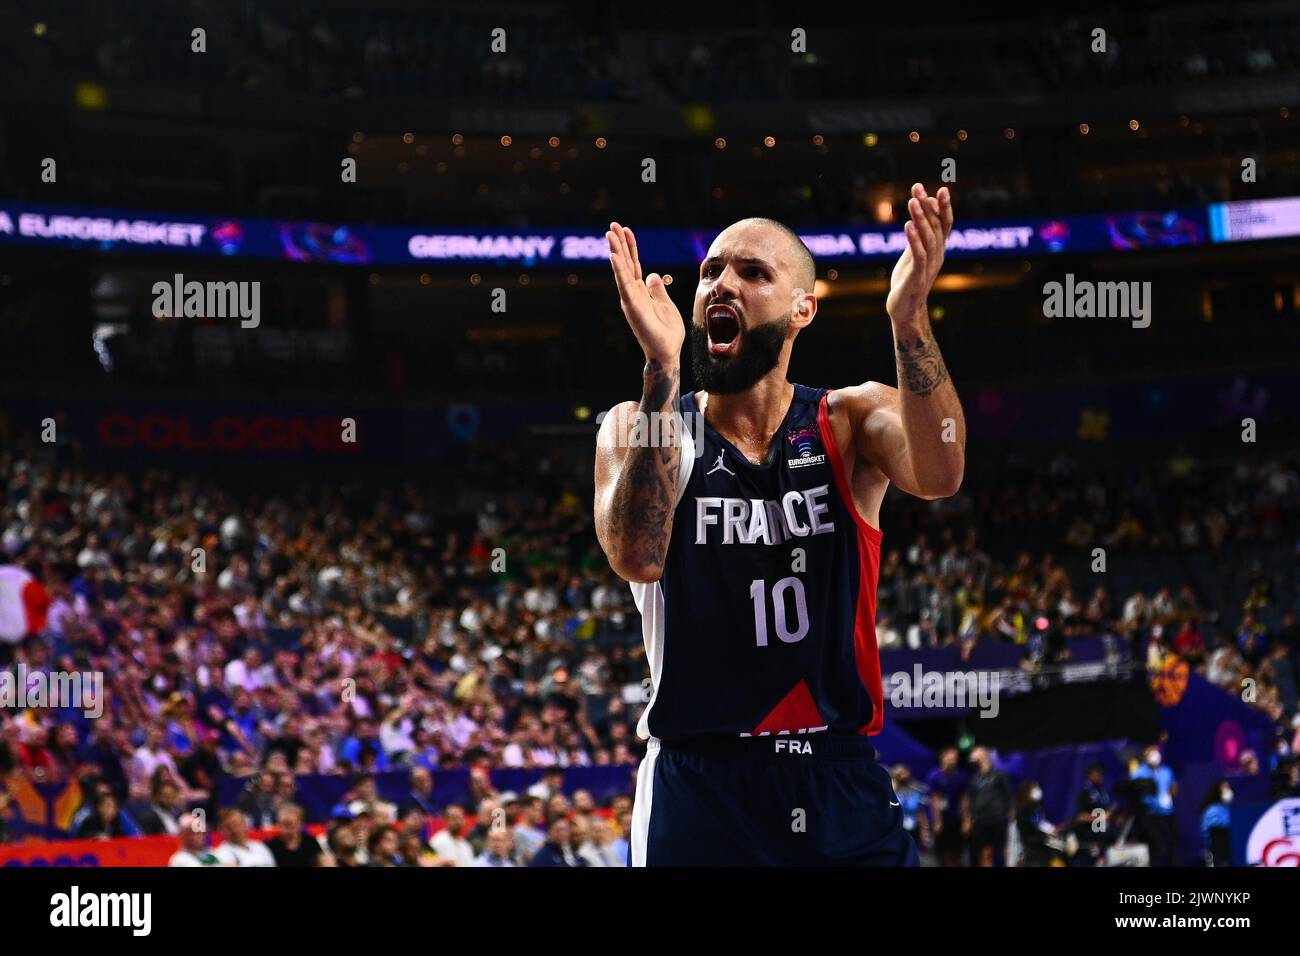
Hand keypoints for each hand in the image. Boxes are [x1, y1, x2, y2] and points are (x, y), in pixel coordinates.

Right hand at [606, 222, 683, 365]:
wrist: (667, 352)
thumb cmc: (667, 332)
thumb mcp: (666, 304)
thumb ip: (658, 290)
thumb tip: (653, 274)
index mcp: (641, 292)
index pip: (634, 264)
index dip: (630, 247)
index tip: (626, 229)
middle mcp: (633, 294)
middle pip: (625, 263)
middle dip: (619, 244)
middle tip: (612, 225)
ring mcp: (631, 299)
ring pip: (622, 271)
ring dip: (616, 251)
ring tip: (610, 234)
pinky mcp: (632, 307)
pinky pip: (625, 284)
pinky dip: (619, 270)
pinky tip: (614, 256)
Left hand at [887, 184, 953, 321]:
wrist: (904, 310)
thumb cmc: (908, 280)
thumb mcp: (914, 254)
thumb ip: (918, 235)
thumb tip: (920, 211)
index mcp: (938, 249)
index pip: (944, 224)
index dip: (943, 207)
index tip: (940, 188)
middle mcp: (937, 255)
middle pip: (935, 227)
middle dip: (927, 206)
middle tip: (917, 188)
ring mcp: (929, 266)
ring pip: (928, 238)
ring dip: (921, 219)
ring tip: (912, 201)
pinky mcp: (917, 277)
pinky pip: (919, 255)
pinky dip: (914, 239)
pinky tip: (908, 225)